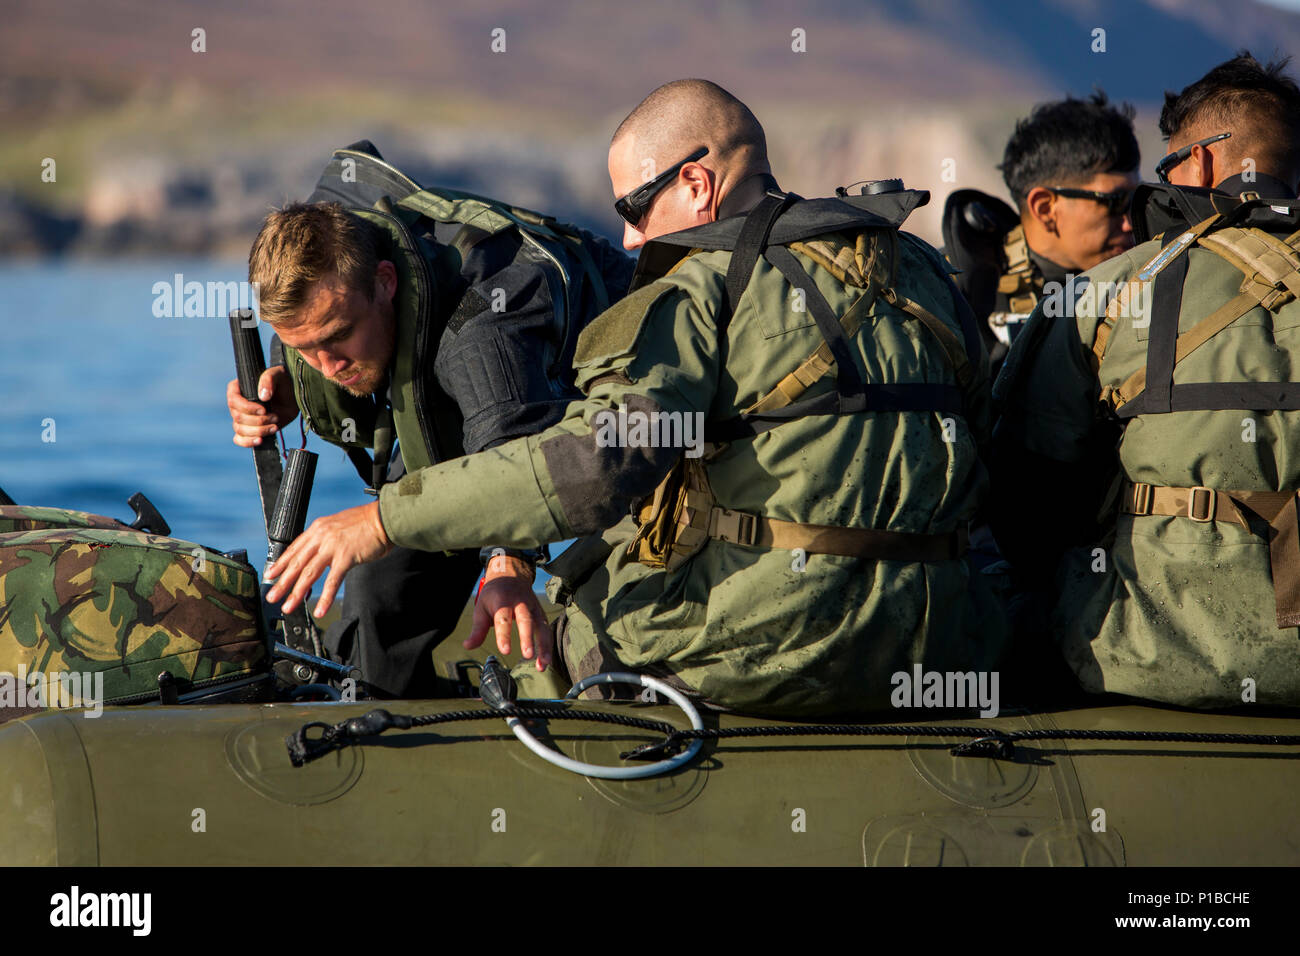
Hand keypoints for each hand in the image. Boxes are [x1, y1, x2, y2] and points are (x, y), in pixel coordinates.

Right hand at [228, 366, 297, 447]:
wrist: (294, 396)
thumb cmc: (284, 381)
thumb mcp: (278, 375)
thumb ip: (268, 380)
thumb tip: (263, 396)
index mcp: (238, 389)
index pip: (233, 401)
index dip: (247, 408)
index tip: (264, 410)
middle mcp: (238, 404)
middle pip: (238, 418)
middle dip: (258, 421)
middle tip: (275, 417)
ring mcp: (244, 418)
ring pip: (240, 430)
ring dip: (259, 431)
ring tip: (275, 426)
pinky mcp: (250, 429)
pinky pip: (240, 439)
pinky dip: (248, 442)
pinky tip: (260, 440)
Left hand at [264, 502, 391, 616]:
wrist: (384, 518)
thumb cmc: (366, 523)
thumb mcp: (338, 526)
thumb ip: (326, 539)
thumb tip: (319, 555)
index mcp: (318, 528)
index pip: (294, 548)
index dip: (281, 563)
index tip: (271, 575)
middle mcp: (322, 537)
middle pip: (297, 563)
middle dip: (282, 582)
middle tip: (271, 597)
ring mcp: (333, 547)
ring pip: (309, 573)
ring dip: (297, 592)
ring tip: (288, 606)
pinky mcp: (346, 557)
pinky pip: (332, 581)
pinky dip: (325, 597)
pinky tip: (319, 610)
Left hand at [467, 555, 552, 671]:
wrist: (510, 575)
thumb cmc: (494, 596)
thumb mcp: (481, 608)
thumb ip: (477, 629)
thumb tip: (468, 646)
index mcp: (503, 601)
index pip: (503, 619)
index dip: (504, 635)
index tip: (505, 651)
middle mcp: (521, 603)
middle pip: (526, 621)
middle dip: (528, 638)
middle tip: (528, 655)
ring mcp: (534, 608)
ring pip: (541, 626)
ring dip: (544, 645)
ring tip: (543, 664)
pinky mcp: (541, 614)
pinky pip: (546, 630)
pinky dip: (548, 646)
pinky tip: (545, 661)